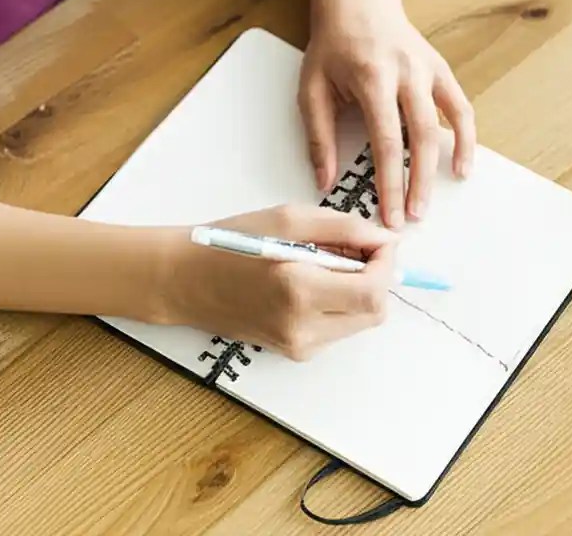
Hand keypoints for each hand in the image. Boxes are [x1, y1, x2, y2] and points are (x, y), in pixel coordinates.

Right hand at [158, 205, 396, 360]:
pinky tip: (313, 284)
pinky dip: (339, 304)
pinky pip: (339, 328)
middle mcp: (302, 328)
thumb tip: (384, 240)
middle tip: (356, 252)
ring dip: (358, 292)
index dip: (387, 265)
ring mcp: (299, 346)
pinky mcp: (296, 352)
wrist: (184, 281)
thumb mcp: (290, 219)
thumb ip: (345, 229)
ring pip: (361, 322)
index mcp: (299, 290)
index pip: (374, 292)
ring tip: (326, 266)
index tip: (378, 243)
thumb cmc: (231, 243)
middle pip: (375, 313)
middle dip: (377, 279)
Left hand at [298, 3, 474, 228]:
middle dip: (417, 182)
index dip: (389, 182)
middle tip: (413, 217)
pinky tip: (462, 165)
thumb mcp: (311, 87)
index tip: (390, 213)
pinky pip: (461, 107)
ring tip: (436, 199)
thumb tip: (325, 181)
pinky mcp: (441, 70)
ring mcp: (428, 70)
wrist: (358, 1)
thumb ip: (318, 136)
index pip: (385, 141)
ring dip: (443, 164)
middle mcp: (406, 72)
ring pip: (445, 123)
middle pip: (419, 137)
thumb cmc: (333, 46)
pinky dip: (465, 138)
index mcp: (371, 76)